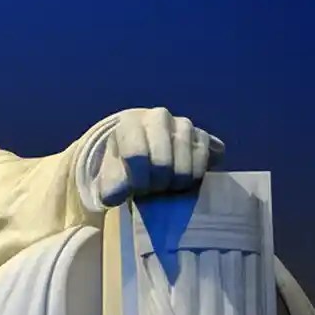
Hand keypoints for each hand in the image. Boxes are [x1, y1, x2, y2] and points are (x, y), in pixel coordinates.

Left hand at [95, 107, 223, 207]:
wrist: (146, 150)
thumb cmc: (126, 164)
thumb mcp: (111, 176)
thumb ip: (110, 187)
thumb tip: (114, 197)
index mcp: (129, 122)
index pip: (136, 155)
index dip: (139, 180)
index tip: (138, 189)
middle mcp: (158, 117)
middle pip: (162, 163)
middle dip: (158, 184)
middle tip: (154, 188)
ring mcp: (182, 123)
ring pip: (185, 165)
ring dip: (176, 183)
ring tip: (167, 186)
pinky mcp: (202, 135)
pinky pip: (203, 162)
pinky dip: (195, 178)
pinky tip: (183, 181)